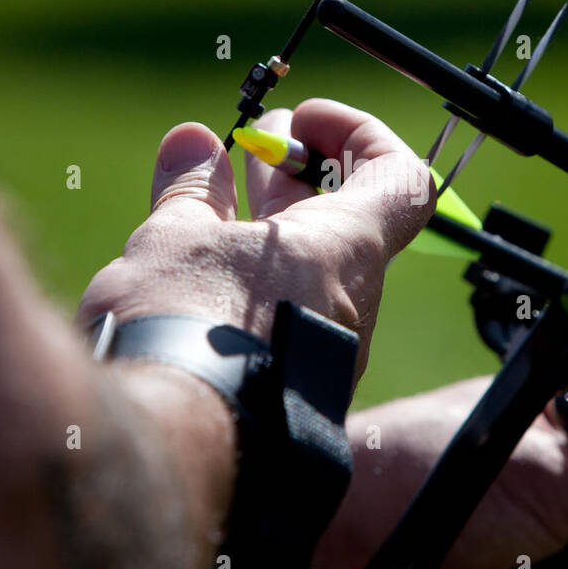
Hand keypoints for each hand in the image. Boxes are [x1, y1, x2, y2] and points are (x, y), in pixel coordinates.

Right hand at [78, 99, 433, 381]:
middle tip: (250, 140)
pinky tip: (198, 255)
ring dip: (266, 218)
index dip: (357, 134)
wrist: (168, 448)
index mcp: (346, 252)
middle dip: (296, 169)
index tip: (303, 120)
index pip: (399, 178)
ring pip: (308, 265)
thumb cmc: (183, 332)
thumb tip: (192, 144)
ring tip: (212, 185)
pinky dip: (250, 271)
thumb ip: (191, 189)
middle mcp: (351, 304)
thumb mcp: (175, 239)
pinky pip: (285, 309)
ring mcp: (322, 349)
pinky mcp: (288, 381)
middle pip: (345, 216)